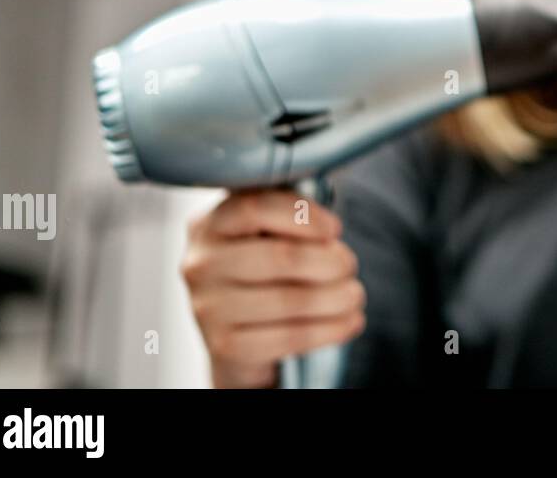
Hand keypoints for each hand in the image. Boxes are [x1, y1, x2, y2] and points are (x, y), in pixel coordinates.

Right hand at [181, 188, 365, 387]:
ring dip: (338, 297)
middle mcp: (201, 264)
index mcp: (209, 223)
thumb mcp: (266, 231)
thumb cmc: (262, 266)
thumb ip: (288, 215)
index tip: (336, 228)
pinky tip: (351, 321)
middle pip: (280, 257)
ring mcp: (208, 307)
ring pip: (290, 300)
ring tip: (355, 295)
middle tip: (350, 266)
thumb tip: (330, 230)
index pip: (256, 209)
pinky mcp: (225, 346)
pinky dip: (330, 329)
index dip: (304, 216)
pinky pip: (290, 337)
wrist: (235, 330)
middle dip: (330, 261)